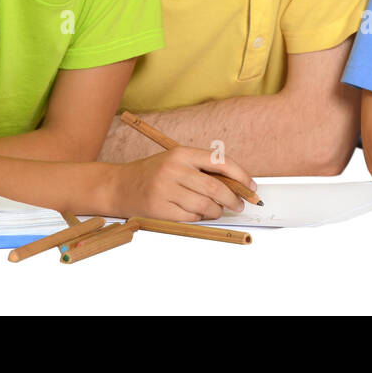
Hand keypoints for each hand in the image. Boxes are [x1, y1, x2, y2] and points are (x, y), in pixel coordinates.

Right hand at [109, 147, 257, 220]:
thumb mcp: (176, 161)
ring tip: (216, 211)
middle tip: (239, 205)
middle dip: (233, 200)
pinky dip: (199, 218)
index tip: (252, 187)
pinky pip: (191, 218)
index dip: (241, 176)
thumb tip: (237, 183)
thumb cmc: (153, 173)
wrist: (119, 185)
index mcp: (181, 153)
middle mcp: (174, 169)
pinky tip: (197, 214)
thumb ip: (202, 169)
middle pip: (216, 188)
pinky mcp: (160, 209)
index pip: (220, 162)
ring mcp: (166, 190)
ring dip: (216, 212)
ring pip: (205, 206)